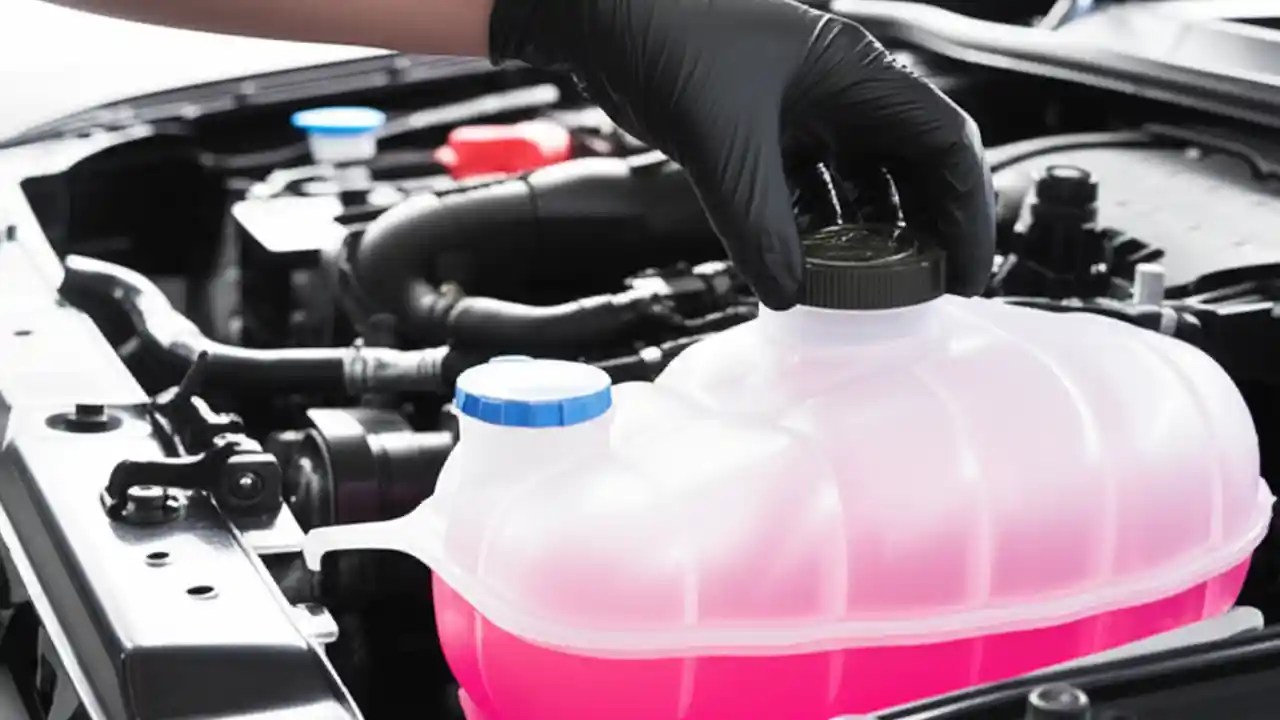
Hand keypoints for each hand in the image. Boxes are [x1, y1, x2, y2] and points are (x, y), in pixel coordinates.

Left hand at [490, 0, 994, 309]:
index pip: (944, 144)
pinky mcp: (757, 130)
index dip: (965, 212)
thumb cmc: (665, 31)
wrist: (598, 12)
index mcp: (855, 72)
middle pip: (908, 168)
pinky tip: (801, 264)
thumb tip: (790, 292)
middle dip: (921, 231)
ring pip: (855, 182)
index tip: (964, 271)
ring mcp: (797, 110)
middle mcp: (836, 89)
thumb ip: (759, 222)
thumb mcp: (724, 138)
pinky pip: (803, 188)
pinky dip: (809, 228)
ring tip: (866, 290)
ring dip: (863, 236)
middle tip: (923, 290)